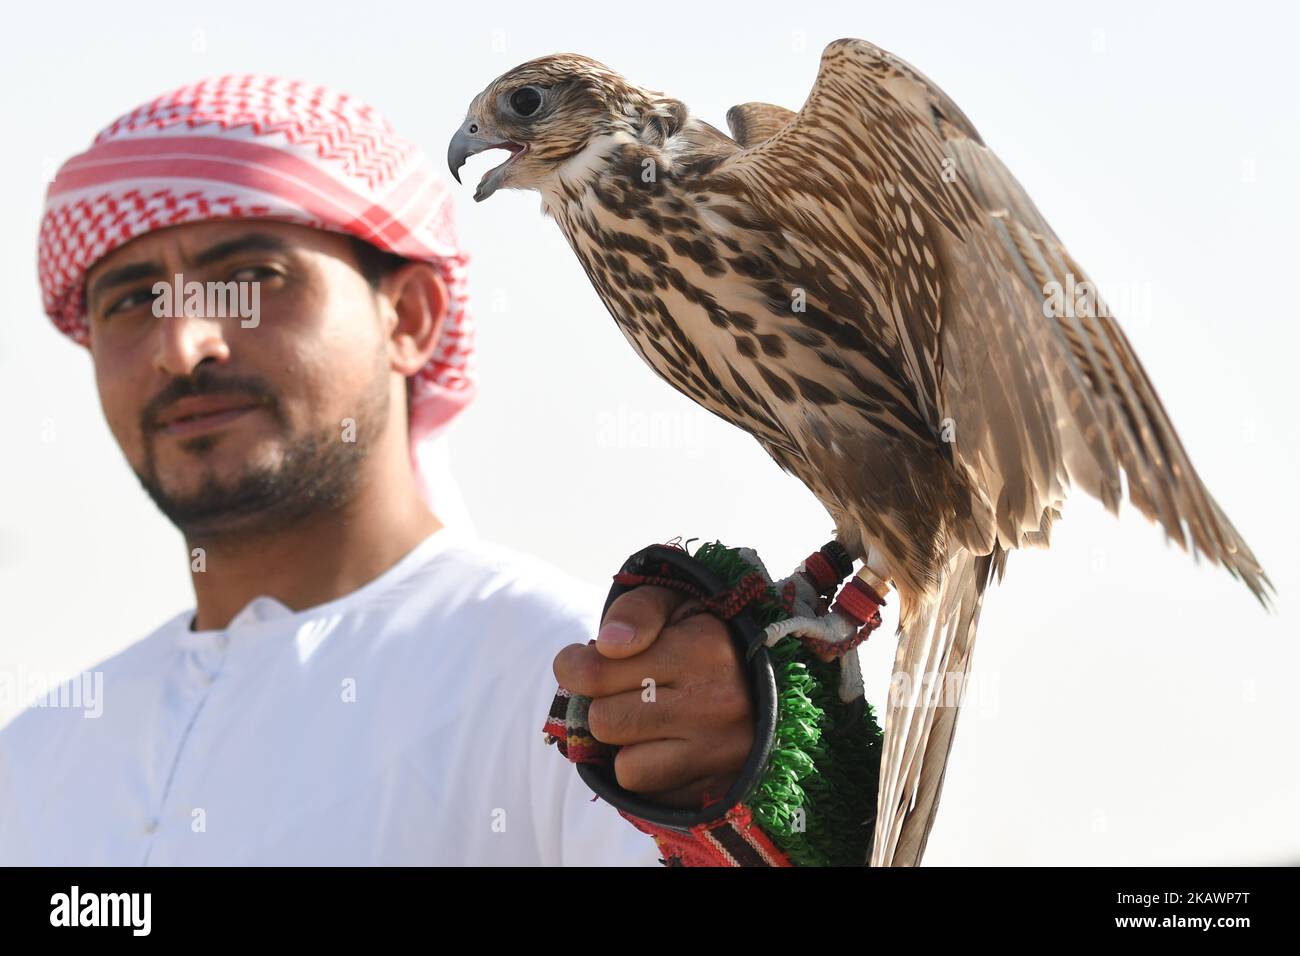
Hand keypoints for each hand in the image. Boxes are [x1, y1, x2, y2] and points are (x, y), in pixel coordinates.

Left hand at [553, 585, 754, 808]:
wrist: (768, 681)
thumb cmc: (702, 637)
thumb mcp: (673, 604)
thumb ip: (635, 611)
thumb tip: (609, 644)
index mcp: (703, 647)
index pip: (596, 672)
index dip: (573, 666)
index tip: (582, 660)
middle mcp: (716, 703)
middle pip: (605, 722)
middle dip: (604, 704)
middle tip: (624, 690)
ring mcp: (720, 752)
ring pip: (626, 767)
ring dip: (627, 744)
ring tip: (648, 719)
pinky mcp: (720, 787)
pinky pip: (652, 792)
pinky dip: (649, 770)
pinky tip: (666, 745)